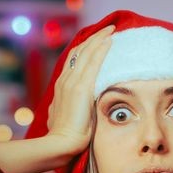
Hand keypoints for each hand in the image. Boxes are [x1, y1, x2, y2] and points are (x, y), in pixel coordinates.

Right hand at [46, 25, 114, 156]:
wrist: (61, 144)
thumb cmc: (65, 135)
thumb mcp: (64, 116)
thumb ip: (67, 106)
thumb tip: (72, 106)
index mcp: (61, 86)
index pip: (74, 60)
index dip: (86, 48)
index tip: (97, 41)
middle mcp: (65, 80)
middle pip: (79, 51)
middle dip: (94, 38)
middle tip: (108, 29)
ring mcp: (72, 83)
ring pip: (86, 53)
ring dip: (99, 39)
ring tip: (111, 30)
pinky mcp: (81, 88)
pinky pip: (93, 62)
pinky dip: (101, 49)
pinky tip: (110, 41)